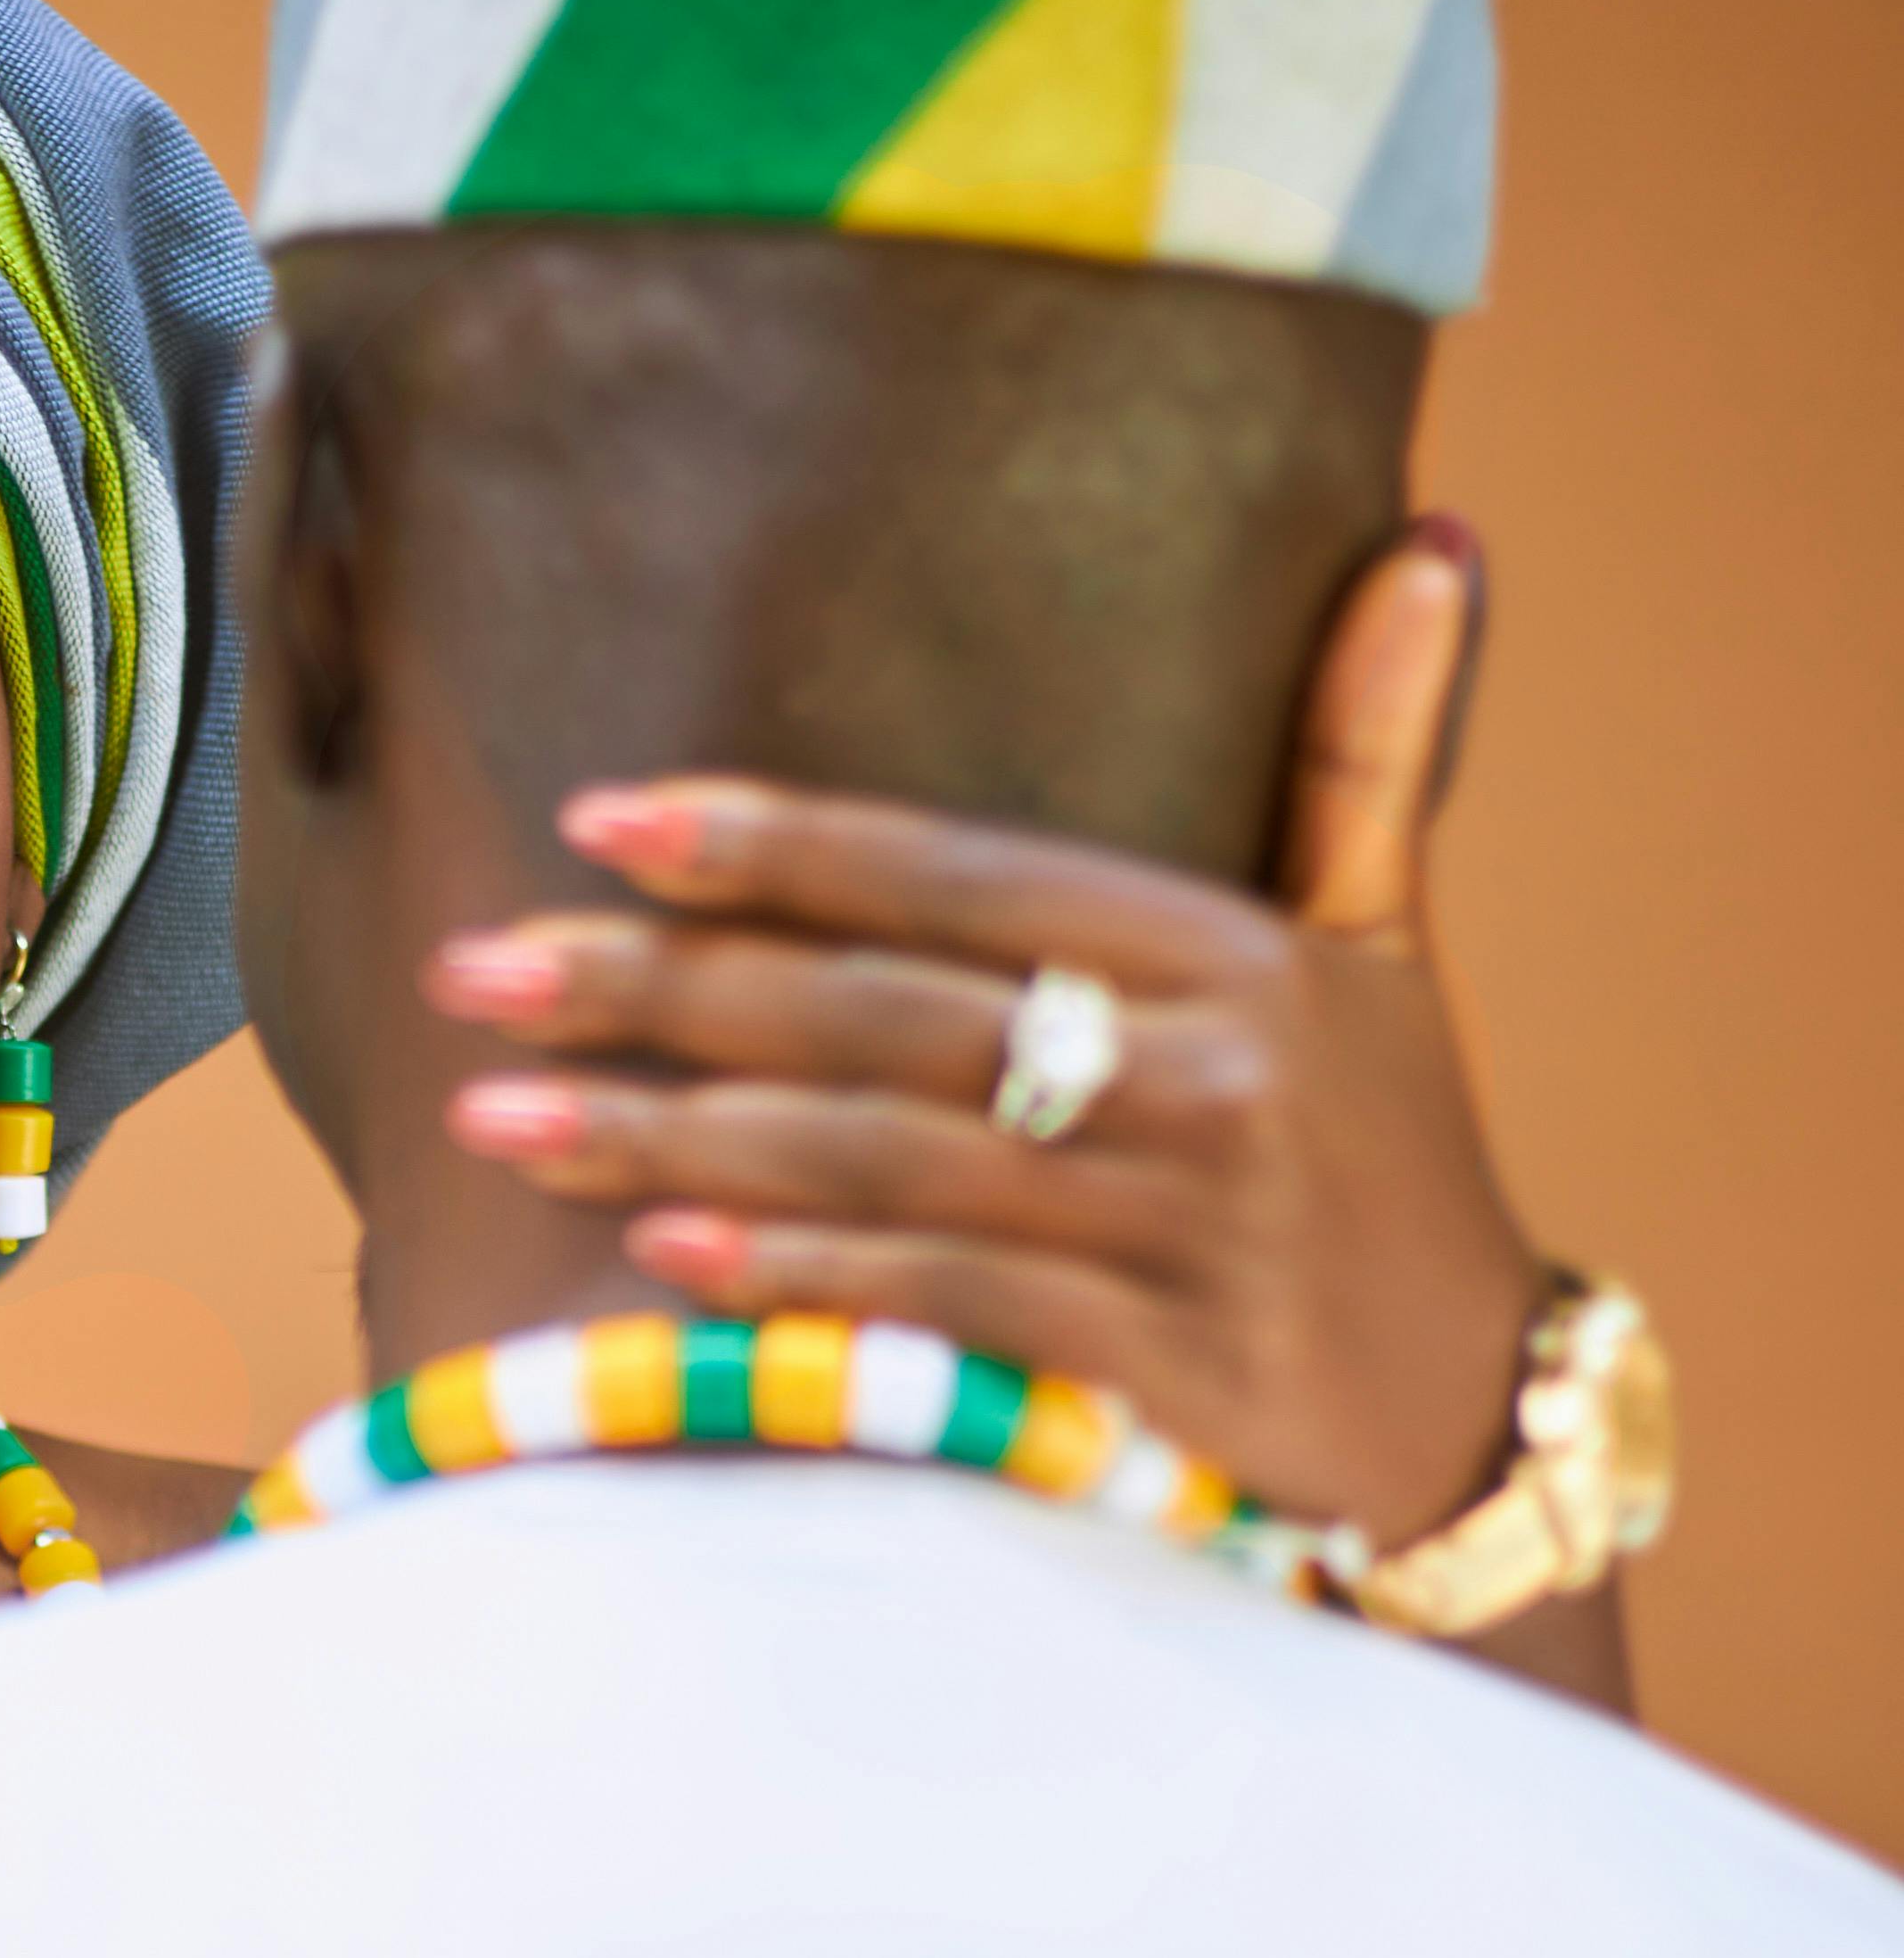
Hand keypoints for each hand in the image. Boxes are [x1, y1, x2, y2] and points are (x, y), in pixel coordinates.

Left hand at [428, 523, 1546, 1550]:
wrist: (1485, 1413)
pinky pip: (940, 1309)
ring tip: (497, 1121)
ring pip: (879, 1164)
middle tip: (473, 977)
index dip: (770, 844)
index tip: (596, 822)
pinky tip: (658, 1258)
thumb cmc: (1389, 1165)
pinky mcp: (1162, 1370)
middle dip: (656, 991)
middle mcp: (1206, 1076)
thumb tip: (1427, 544)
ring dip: (670, 1142)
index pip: (952, 874)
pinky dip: (796, 1284)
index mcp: (1232, 954)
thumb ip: (1365, 754)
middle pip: (875, 1016)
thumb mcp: (1392, 950)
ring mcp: (1184, 1230)